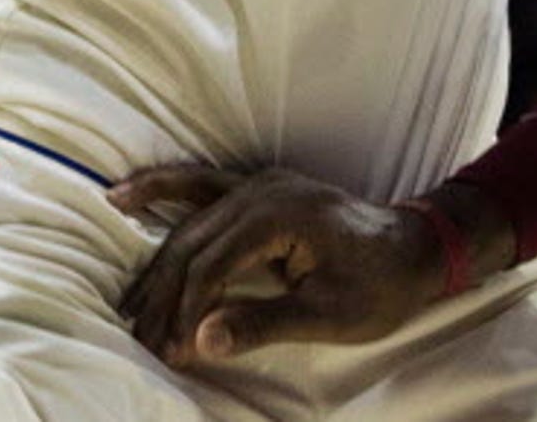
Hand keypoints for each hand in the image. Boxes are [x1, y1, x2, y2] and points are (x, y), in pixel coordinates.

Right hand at [106, 166, 449, 365]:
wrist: (414, 249)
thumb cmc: (379, 285)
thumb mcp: (328, 316)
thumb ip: (263, 325)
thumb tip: (203, 340)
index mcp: (280, 215)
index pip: (211, 265)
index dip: (187, 311)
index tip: (173, 352)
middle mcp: (261, 190)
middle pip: (191, 243)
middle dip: (163, 296)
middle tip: (139, 340)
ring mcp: (258, 185)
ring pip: (189, 222)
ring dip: (155, 264)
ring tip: (125, 304)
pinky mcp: (257, 191)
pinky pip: (198, 187)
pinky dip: (161, 191)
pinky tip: (123, 195)